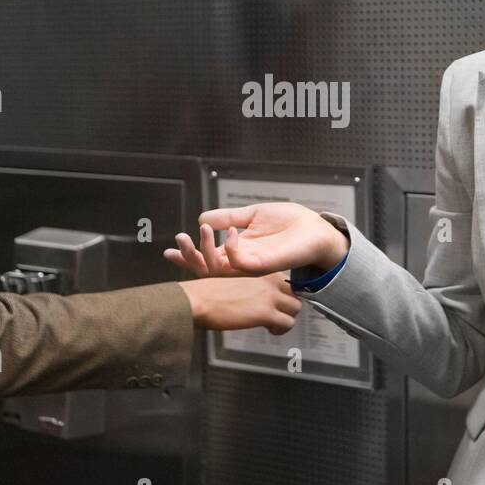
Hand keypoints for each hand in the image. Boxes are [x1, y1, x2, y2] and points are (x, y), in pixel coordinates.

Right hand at [163, 202, 348, 277]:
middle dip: (188, 259)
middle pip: (208, 268)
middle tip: (173, 246)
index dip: (187, 257)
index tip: (168, 251)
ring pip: (221, 269)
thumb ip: (228, 218)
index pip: (207, 258)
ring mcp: (253, 266)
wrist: (316, 229)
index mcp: (238, 252)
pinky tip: (232, 233)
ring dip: (205, 254)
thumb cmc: (289, 223)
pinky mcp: (266, 265)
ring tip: (199, 232)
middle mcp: (242, 262)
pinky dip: (234, 251)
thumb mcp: (252, 215)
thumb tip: (202, 219)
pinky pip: (243, 264)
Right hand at [179, 273, 302, 334]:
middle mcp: (268, 282)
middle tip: (277, 315)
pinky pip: (288, 323)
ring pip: (295, 309)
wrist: (199, 300)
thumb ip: (250, 287)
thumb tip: (254, 299)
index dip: (282, 295)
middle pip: (295, 294)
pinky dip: (281, 329)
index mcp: (260, 271)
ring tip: (272, 325)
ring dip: (286, 319)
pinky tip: (269, 330)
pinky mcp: (266, 313)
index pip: (286, 282)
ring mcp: (269, 297)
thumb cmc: (208, 293)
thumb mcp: (234, 281)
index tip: (275, 304)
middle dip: (288, 307)